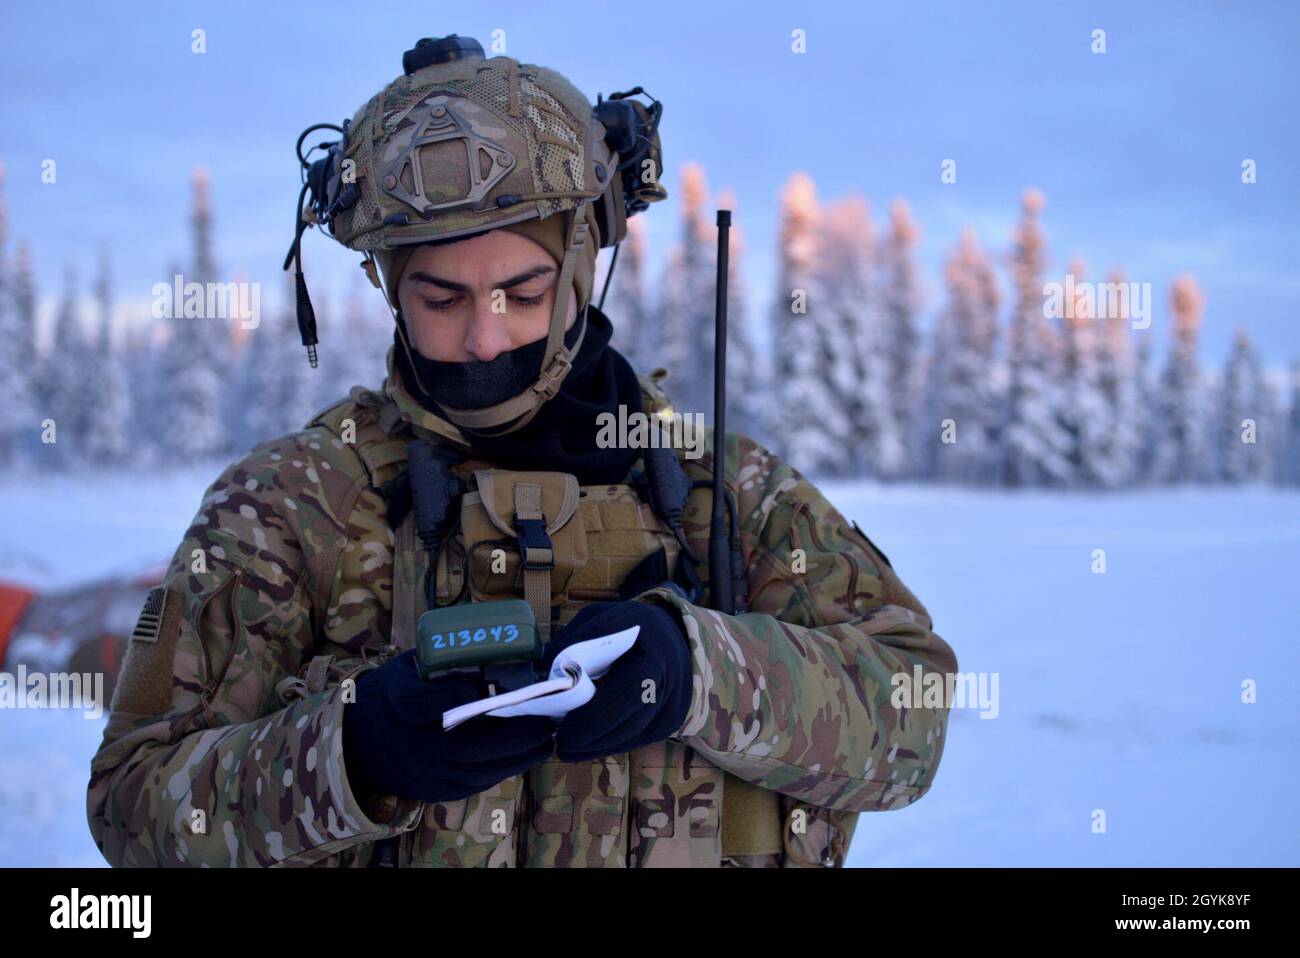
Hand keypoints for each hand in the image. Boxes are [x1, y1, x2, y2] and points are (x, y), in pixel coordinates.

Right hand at [342, 648, 554, 802]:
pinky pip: (478, 782)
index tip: (495, 687)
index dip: (459, 695)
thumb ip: (437, 667)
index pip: (431, 703)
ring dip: (519, 756)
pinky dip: (505, 768)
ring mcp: (428, 774)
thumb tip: (485, 655)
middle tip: (547, 719)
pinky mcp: (437, 791)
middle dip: (517, 734)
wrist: (356, 747)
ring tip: (545, 738)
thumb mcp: (403, 673)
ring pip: (481, 769)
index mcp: (402, 706)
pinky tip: (526, 754)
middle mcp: (415, 746)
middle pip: (473, 746)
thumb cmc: (388, 700)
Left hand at [542, 600, 692, 761]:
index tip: (563, 728)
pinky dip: (614, 744)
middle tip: (562, 746)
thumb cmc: (630, 626)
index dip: (595, 714)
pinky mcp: (671, 718)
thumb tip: (545, 672)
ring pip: (637, 732)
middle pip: (633, 716)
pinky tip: (591, 747)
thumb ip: (575, 639)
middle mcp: (671, 677)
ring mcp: (675, 701)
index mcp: (653, 647)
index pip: (628, 688)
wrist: (674, 635)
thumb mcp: (602, 618)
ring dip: (602, 745)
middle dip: (594, 735)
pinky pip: (641, 738)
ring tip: (570, 750)